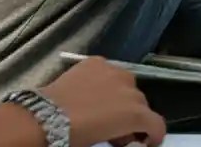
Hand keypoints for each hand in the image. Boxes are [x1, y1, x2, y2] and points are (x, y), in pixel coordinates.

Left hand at [38, 57, 165, 146]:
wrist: (44, 118)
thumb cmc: (74, 136)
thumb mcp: (104, 141)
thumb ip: (122, 138)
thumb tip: (126, 137)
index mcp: (136, 113)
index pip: (157, 125)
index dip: (154, 136)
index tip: (145, 142)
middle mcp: (132, 89)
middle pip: (141, 104)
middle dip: (134, 117)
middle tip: (117, 130)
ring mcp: (114, 71)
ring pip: (127, 85)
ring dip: (121, 96)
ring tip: (103, 107)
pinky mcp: (97, 62)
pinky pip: (108, 72)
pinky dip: (105, 81)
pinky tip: (90, 91)